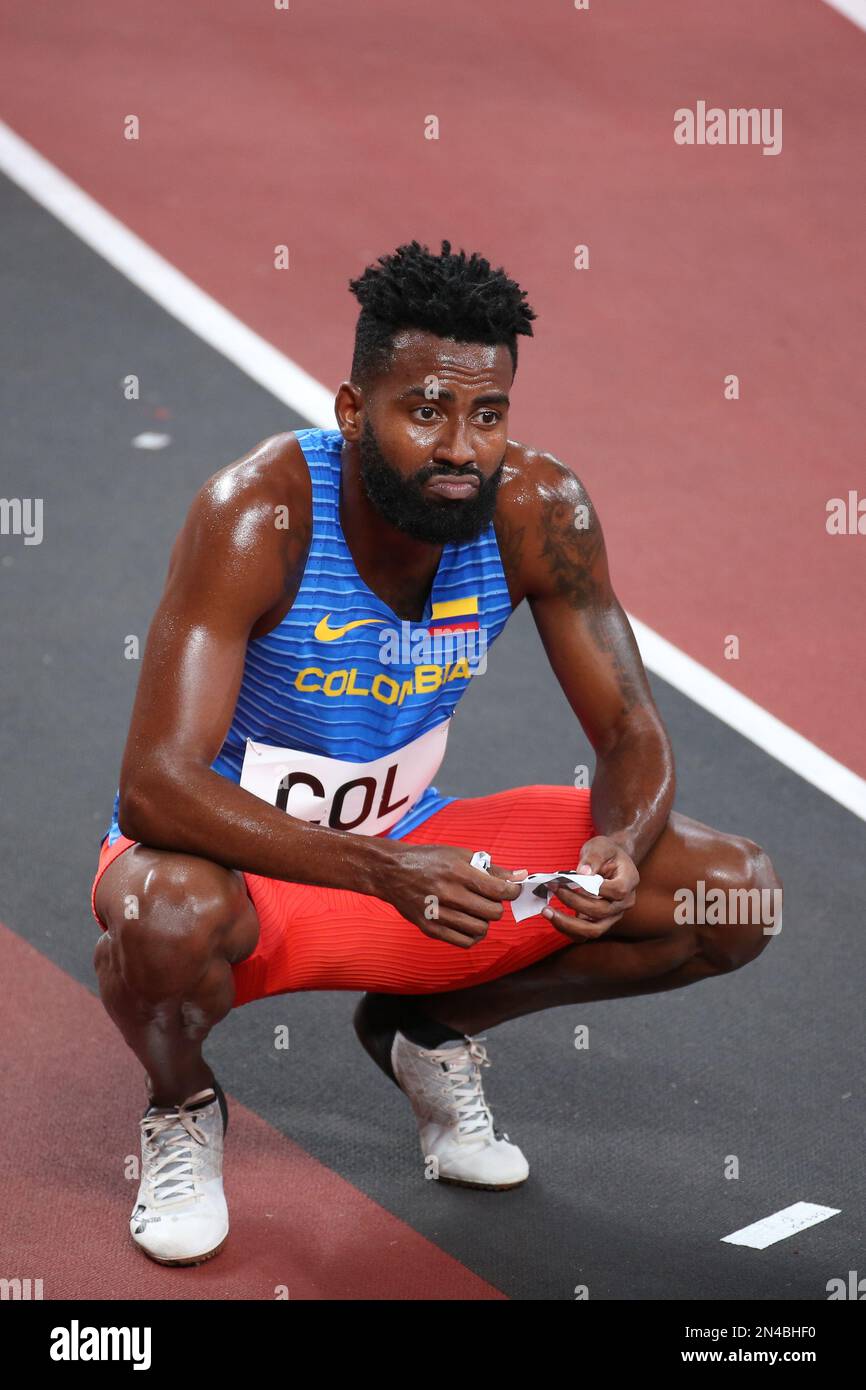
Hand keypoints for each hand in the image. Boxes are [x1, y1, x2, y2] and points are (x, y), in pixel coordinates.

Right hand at [376, 844, 528, 947]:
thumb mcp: (460, 855)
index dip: (512, 891)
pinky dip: (472, 935)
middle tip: (489, 898)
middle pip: (493, 912)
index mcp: (457, 873)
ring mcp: (438, 914)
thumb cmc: (429, 860)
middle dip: (497, 906)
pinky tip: (468, 923)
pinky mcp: (430, 928)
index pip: (499, 890)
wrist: (392, 872)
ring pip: (481, 929)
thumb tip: (520, 876)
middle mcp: (448, 894)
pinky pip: (464, 942)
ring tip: (476, 910)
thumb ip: (491, 868)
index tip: (510, 889)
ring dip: (484, 921)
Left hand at [541, 836, 638, 942]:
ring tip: (547, 911)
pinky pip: (583, 934)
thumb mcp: (601, 846)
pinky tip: (552, 915)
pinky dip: (566, 928)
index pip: (617, 891)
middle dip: (574, 902)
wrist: (610, 862)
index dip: (596, 888)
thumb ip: (593, 858)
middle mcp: (624, 903)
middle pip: (601, 912)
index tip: (574, 879)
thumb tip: (582, 874)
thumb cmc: (606, 852)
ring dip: (567, 923)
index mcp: (629, 881)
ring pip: (593, 930)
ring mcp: (612, 916)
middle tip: (554, 888)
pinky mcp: (599, 923)